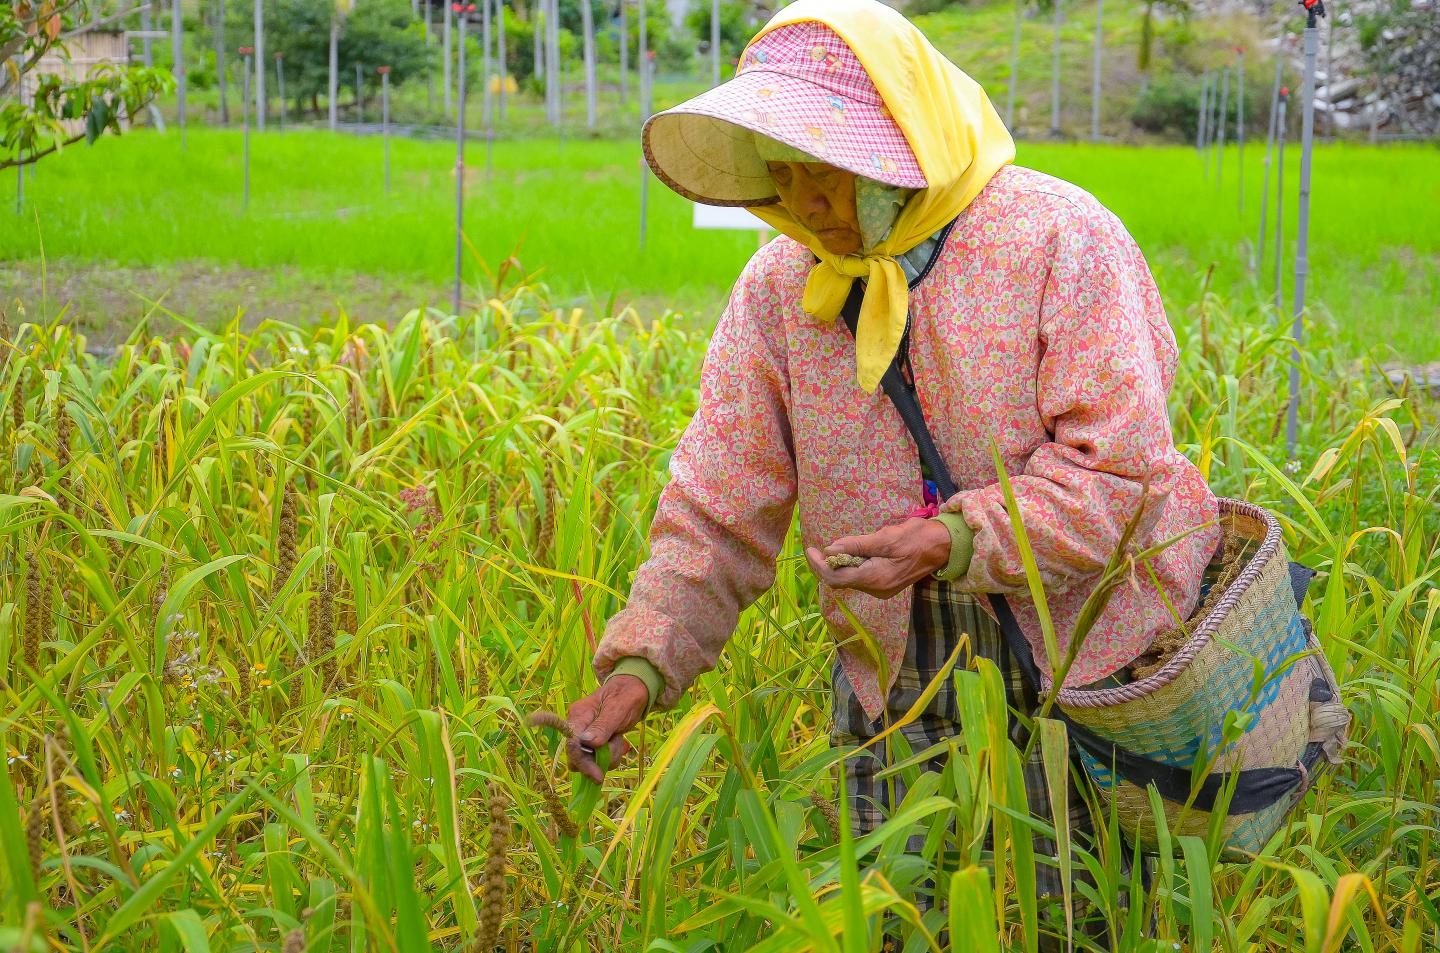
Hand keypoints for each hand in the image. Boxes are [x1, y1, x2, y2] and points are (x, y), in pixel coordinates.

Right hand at [565, 675, 649, 781]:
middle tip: (618, 745)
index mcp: (579, 715)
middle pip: (577, 758)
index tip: (598, 776)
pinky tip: (619, 742)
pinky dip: (610, 756)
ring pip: (589, 761)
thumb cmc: (626, 695)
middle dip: (598, 760)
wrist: (634, 690)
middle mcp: (577, 726)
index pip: (572, 745)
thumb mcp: (617, 709)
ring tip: (620, 740)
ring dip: (608, 757)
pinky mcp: (593, 742)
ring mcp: (585, 735)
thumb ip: (602, 726)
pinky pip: (597, 759)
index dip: (583, 762)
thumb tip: (586, 743)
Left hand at [805, 518, 951, 599]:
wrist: (943, 546)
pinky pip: (860, 577)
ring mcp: (882, 589)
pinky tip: (850, 553)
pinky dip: (851, 566)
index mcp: (876, 579)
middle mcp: (877, 589)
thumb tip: (830, 549)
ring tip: (832, 548)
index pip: (837, 578)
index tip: (810, 550)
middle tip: (815, 549)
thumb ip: (857, 545)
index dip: (820, 565)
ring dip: (839, 565)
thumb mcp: (885, 537)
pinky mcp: (885, 584)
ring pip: (850, 579)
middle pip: (841, 581)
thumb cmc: (917, 538)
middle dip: (826, 566)